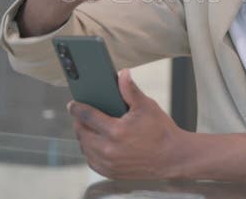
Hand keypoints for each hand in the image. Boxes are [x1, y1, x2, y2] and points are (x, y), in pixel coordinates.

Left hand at [68, 69, 187, 178]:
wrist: (173, 157)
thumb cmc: (161, 131)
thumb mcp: (146, 106)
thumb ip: (130, 90)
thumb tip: (122, 74)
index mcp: (116, 131)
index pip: (87, 116)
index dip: (77, 108)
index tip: (72, 104)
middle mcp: (109, 150)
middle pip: (82, 132)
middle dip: (79, 121)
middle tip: (82, 114)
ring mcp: (109, 163)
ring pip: (85, 147)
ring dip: (84, 136)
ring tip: (89, 126)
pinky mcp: (111, 172)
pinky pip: (92, 160)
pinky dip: (91, 150)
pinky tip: (96, 141)